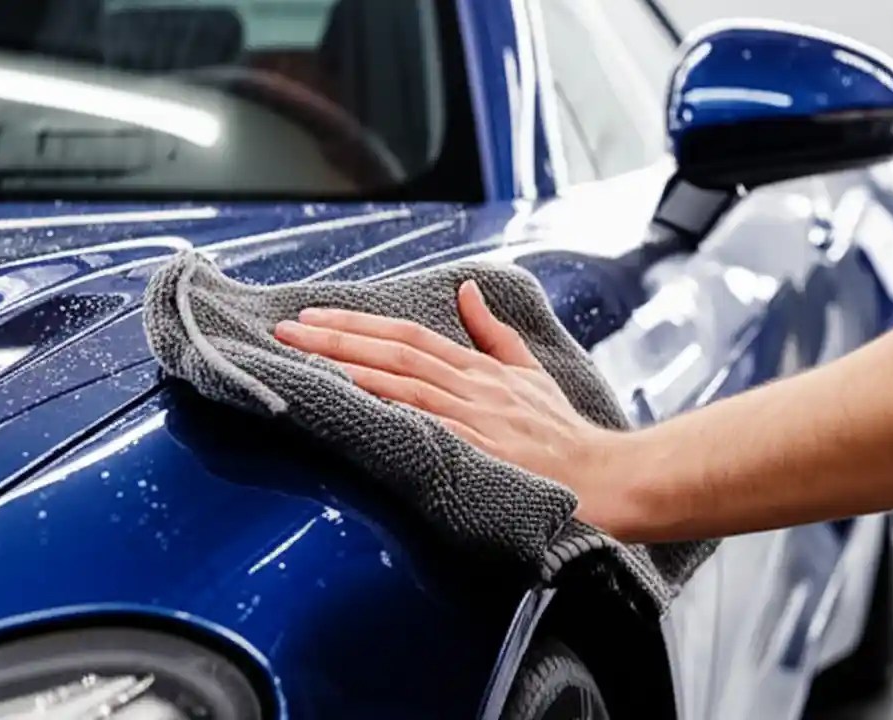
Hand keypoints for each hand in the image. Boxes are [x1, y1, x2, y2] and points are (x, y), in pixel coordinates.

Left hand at [273, 279, 612, 501]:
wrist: (604, 477)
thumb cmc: (564, 433)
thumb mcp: (530, 372)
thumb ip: (495, 334)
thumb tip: (468, 291)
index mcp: (480, 369)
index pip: (408, 336)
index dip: (359, 323)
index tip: (315, 317)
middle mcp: (472, 386)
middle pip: (394, 351)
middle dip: (337, 336)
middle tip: (288, 330)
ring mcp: (474, 417)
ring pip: (402, 380)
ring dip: (349, 363)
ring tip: (304, 354)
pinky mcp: (477, 449)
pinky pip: (423, 422)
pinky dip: (387, 405)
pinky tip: (352, 395)